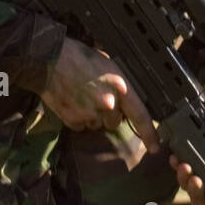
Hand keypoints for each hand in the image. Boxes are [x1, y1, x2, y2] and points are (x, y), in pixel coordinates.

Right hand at [39, 37, 158, 150]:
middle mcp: (108, 103)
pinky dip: (78, 118)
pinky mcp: (73, 120)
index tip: (155, 147)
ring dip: (92, 116)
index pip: (140, 115)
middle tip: (95, 96)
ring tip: (81, 96)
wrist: (49, 59)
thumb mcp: (108, 65)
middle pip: (115, 121)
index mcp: (120, 87)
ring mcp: (90, 113)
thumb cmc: (79, 57)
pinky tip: (72, 101)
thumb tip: (123, 101)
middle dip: (109, 113)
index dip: (149, 133)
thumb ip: (119, 86)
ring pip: (97, 124)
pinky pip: (81, 126)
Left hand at [170, 96, 204, 204]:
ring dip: (184, 179)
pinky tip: (176, 157)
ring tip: (184, 166)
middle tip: (197, 180)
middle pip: (204, 197)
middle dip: (197, 192)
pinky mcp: (189, 159)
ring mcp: (201, 171)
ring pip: (189, 186)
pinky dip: (176, 165)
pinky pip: (180, 169)